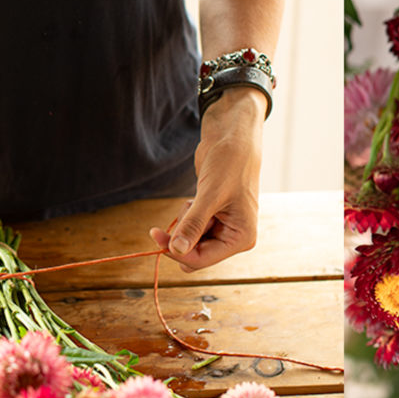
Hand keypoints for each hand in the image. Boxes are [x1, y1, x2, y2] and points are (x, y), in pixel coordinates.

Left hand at [149, 89, 265, 270]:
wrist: (232, 138)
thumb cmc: (230, 163)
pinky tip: (196, 198)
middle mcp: (234, 236)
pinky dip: (187, 216)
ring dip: (185, 224)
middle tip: (168, 221)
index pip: (203, 259)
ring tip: (195, 200)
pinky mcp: (213, 217)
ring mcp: (223, 227)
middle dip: (181, 237)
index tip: (156, 235)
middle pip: (196, 254)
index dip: (178, 251)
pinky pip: (191, 228)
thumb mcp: (210, 195)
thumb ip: (193, 224)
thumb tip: (177, 250)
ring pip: (191, 242)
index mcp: (242, 237)